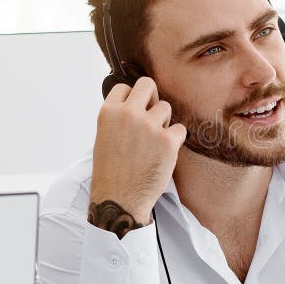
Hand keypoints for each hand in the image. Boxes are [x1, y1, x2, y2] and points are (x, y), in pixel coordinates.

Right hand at [89, 77, 186, 226]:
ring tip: (153, 142)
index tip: (134, 112)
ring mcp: (150, 126)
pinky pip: (180, 128)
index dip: (132, 99)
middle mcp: (129, 115)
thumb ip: (120, 117)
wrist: (119, 199)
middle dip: (152, 98)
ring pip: (166, 108)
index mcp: (108, 112)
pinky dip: (175, 139)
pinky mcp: (168, 141)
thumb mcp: (104, 136)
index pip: (125, 87)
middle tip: (151, 115)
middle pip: (148, 85)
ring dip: (163, 122)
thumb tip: (139, 101)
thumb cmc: (111, 170)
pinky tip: (164, 153)